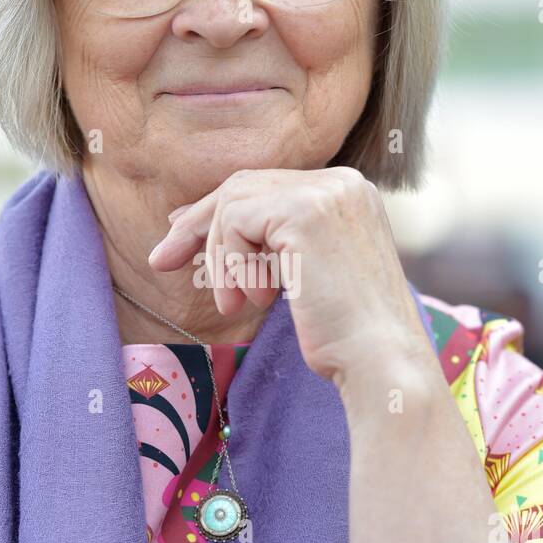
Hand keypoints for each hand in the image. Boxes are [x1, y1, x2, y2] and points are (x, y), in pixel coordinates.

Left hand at [147, 166, 436, 389]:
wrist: (379, 361)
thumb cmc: (346, 334)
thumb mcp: (308, 272)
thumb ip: (272, 240)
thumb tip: (205, 219)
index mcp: (348, 192)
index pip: (265, 186)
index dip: (217, 210)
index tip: (179, 234)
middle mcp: (342, 182)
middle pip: (243, 187)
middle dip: (198, 225)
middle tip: (162, 260)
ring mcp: (326, 193)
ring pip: (233, 203)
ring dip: (221, 258)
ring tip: (234, 304)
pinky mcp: (306, 212)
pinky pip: (235, 222)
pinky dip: (231, 264)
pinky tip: (255, 301)